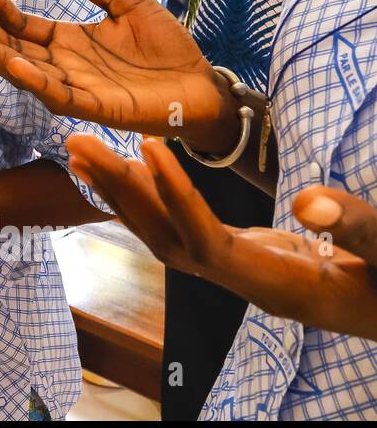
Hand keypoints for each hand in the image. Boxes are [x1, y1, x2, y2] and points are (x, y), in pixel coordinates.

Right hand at [0, 0, 236, 148]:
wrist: (203, 84)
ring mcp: (77, 89)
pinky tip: (14, 64)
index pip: (22, 26)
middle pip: (12, 50)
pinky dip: (34, 81)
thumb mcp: (124, 0)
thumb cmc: (165, 48)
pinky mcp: (98, 107)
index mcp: (68, 41)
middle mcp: (64, 66)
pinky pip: (59, 95)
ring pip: (25, 73)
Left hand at [67, 134, 376, 341]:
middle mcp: (244, 283)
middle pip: (166, 237)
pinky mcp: (239, 259)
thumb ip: (358, 229)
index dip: (176, 197)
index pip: (208, 242)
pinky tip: (126, 172)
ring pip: (164, 236)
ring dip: (121, 194)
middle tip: (79, 143)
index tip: (148, 149)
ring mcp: (237, 274)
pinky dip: (148, 199)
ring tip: (82, 152)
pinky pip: (178, 230)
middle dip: (122, 191)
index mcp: (276, 284)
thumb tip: (309, 202)